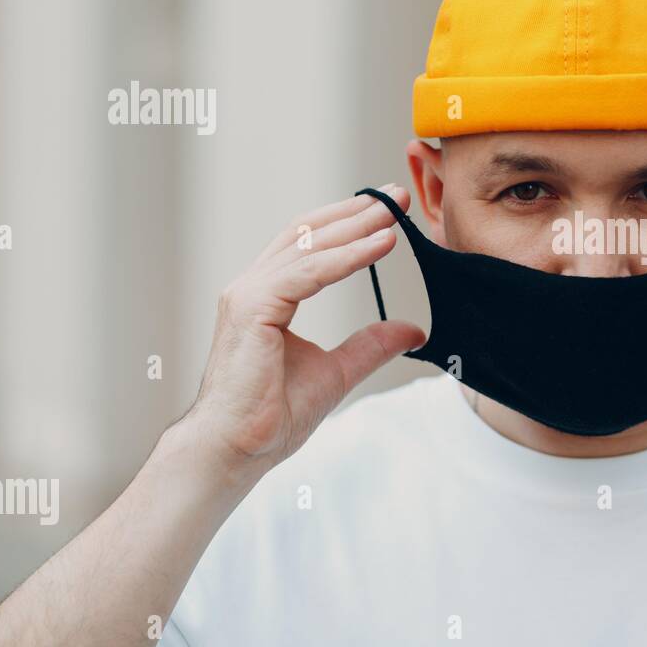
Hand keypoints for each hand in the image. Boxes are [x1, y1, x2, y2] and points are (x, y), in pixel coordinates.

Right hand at [180, 183, 425, 476]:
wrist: (236, 450)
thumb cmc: (270, 417)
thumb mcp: (337, 372)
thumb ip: (370, 345)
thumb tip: (411, 330)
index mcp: (267, 297)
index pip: (310, 245)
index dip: (348, 224)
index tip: (389, 213)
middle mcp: (253, 288)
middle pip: (308, 234)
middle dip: (355, 213)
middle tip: (397, 196)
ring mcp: (248, 295)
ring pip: (308, 246)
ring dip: (355, 227)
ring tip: (393, 214)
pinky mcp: (252, 309)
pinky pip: (307, 273)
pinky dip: (346, 257)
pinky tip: (379, 246)